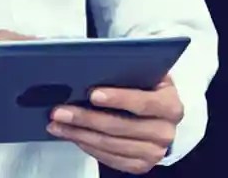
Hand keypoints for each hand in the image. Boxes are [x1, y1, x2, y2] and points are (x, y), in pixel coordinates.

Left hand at [46, 74, 182, 174]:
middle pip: (121, 127)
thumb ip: (125, 67)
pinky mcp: (141, 165)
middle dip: (86, 118)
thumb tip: (85, 61)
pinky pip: (109, 159)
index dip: (119, 98)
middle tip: (59, 110)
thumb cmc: (146, 88)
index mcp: (171, 105)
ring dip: (80, 134)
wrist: (159, 116)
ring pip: (111, 145)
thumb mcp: (144, 74)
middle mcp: (166, 132)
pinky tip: (71, 135)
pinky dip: (87, 146)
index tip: (92, 94)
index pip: (144, 102)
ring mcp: (154, 152)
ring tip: (57, 123)